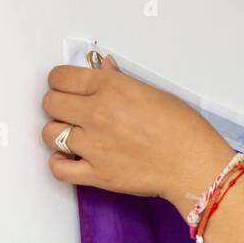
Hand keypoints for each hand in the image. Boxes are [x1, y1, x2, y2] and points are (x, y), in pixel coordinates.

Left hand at [41, 56, 236, 211]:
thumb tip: (102, 68)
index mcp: (109, 87)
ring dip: (58, 134)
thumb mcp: (152, 92)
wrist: (193, 163)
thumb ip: (119, 80)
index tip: (65, 88)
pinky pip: (58, 168)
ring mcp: (93, 145)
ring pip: (49, 134)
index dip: (60, 82)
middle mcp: (96, 113)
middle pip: (50, 103)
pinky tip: (70, 159)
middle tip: (70, 112)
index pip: (60, 77)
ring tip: (74, 137)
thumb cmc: (182, 128)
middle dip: (58, 105)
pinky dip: (59, 163)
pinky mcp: (97, 174)